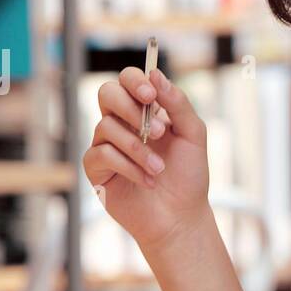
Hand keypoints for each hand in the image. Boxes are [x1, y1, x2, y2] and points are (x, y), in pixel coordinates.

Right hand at [83, 66, 210, 254]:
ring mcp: (106, 145)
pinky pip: (101, 154)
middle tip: (156, 131)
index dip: (134, 81)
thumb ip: (178, 104)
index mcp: (145, 111)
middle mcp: (122, 124)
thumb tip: (156, 74)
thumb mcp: (193, 135)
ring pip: (106, 127)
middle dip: (129, 108)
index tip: (151, 95)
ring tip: (159, 169)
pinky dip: (128, 167)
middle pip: (106, 93)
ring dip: (138, 148)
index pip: (128, 80)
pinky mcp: (97, 169)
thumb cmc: (188, 176)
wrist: (181, 216)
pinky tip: (147, 180)